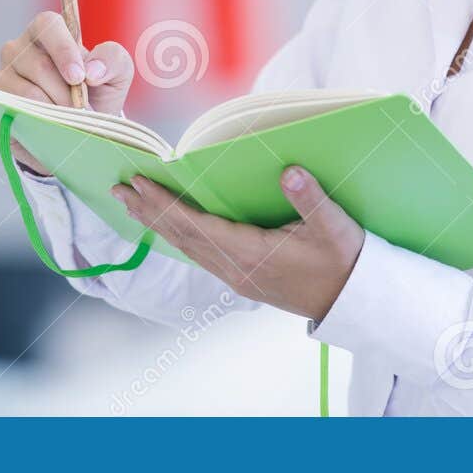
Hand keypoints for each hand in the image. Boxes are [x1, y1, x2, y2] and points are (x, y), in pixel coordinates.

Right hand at [0, 10, 135, 174]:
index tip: (79, 77)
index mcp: (46, 32)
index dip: (63, 49)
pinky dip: (36, 127)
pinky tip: (50, 134)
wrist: (79, 128)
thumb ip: (112, 60)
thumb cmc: (96, 92)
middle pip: (38, 65)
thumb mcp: (116, 73)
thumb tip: (92, 70)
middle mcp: (17, 50)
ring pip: (25, 93)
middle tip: (81, 111)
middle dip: (65, 92)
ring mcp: (1, 78)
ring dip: (52, 111)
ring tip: (69, 122)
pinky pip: (11, 116)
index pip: (47, 25)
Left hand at [111, 165, 364, 323]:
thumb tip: (290, 170)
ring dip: (158, 224)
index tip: (141, 183)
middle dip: (149, 212)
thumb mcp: (335, 227)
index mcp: (253, 255)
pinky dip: (178, 235)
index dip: (167, 204)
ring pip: (187, 247)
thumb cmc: (346, 260)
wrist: (355, 301)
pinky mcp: (243, 278)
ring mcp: (238, 277)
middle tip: (118, 188)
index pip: (198, 225)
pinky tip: (169, 226)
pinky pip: (200, 254)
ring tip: (132, 204)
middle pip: (182, 237)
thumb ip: (310, 199)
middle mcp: (237, 269)